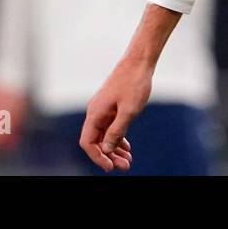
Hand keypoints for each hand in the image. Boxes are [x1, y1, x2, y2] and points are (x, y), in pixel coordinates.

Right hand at [79, 56, 152, 171]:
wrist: (139, 61)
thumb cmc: (134, 83)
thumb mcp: (128, 111)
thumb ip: (116, 131)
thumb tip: (106, 149)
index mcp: (95, 113)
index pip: (88, 142)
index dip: (97, 157)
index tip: (110, 167)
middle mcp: (96, 112)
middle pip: (96, 141)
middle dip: (109, 155)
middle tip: (124, 166)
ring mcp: (104, 109)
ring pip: (105, 135)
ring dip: (114, 149)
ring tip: (128, 160)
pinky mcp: (112, 106)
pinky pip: (111, 127)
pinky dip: (118, 138)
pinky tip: (127, 147)